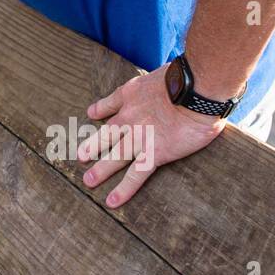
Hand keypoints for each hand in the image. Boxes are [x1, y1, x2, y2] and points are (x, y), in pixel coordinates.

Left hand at [77, 63, 226, 207]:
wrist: (194, 92)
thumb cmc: (187, 78)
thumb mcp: (164, 73)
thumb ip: (163, 82)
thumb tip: (176, 80)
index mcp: (131, 95)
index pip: (111, 104)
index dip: (100, 110)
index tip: (92, 114)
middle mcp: (129, 117)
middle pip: (106, 134)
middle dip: (93, 146)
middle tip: (81, 157)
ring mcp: (138, 137)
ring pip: (114, 156)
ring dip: (100, 170)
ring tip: (88, 182)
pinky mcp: (154, 154)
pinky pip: (135, 175)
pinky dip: (123, 190)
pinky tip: (112, 201)